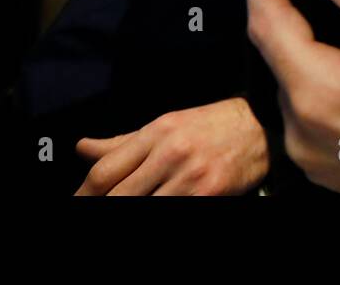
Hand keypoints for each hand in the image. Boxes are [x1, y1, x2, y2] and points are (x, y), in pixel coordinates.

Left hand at [74, 98, 268, 195]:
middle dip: (104, 208)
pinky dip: (162, 214)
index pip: (105, 170)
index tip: (77, 203)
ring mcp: (190, 176)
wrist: (262, 127)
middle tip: (93, 214)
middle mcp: (171, 152)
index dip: (83, 194)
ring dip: (130, 212)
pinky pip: (173, 212)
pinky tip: (157, 206)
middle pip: (119, 196)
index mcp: (157, 132)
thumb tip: (82, 148)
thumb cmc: (212, 125)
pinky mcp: (209, 194)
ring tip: (127, 210)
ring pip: (144, 207)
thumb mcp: (166, 124)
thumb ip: (123, 142)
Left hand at [244, 0, 339, 194]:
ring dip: (305, 57)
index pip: (267, 23)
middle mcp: (308, 131)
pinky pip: (310, 122)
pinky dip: (321, 93)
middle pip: (276, 58)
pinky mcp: (334, 174)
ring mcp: (318, 158)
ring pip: (293, 90)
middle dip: (286, 17)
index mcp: (321, 90)